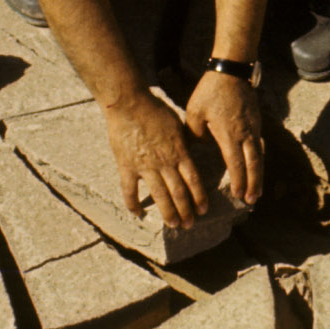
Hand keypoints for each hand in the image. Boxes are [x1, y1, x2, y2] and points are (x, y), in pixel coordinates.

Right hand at [103, 96, 208, 228]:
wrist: (129, 103)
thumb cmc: (155, 110)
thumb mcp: (177, 125)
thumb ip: (184, 142)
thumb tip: (193, 151)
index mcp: (179, 152)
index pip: (193, 180)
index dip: (199, 197)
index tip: (203, 210)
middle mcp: (164, 162)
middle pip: (178, 192)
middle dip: (186, 211)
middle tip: (189, 225)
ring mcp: (145, 166)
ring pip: (159, 195)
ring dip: (168, 213)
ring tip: (173, 225)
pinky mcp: (126, 166)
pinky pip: (130, 190)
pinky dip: (133, 204)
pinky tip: (138, 214)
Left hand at [185, 69, 263, 205]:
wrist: (231, 69)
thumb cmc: (210, 90)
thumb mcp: (194, 112)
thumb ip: (196, 133)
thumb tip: (202, 145)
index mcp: (228, 133)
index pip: (235, 163)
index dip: (238, 180)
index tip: (237, 195)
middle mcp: (245, 133)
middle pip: (253, 164)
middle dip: (253, 184)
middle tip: (251, 200)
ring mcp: (253, 127)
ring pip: (259, 156)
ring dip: (258, 175)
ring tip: (256, 191)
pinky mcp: (256, 121)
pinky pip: (259, 145)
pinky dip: (259, 160)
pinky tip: (256, 168)